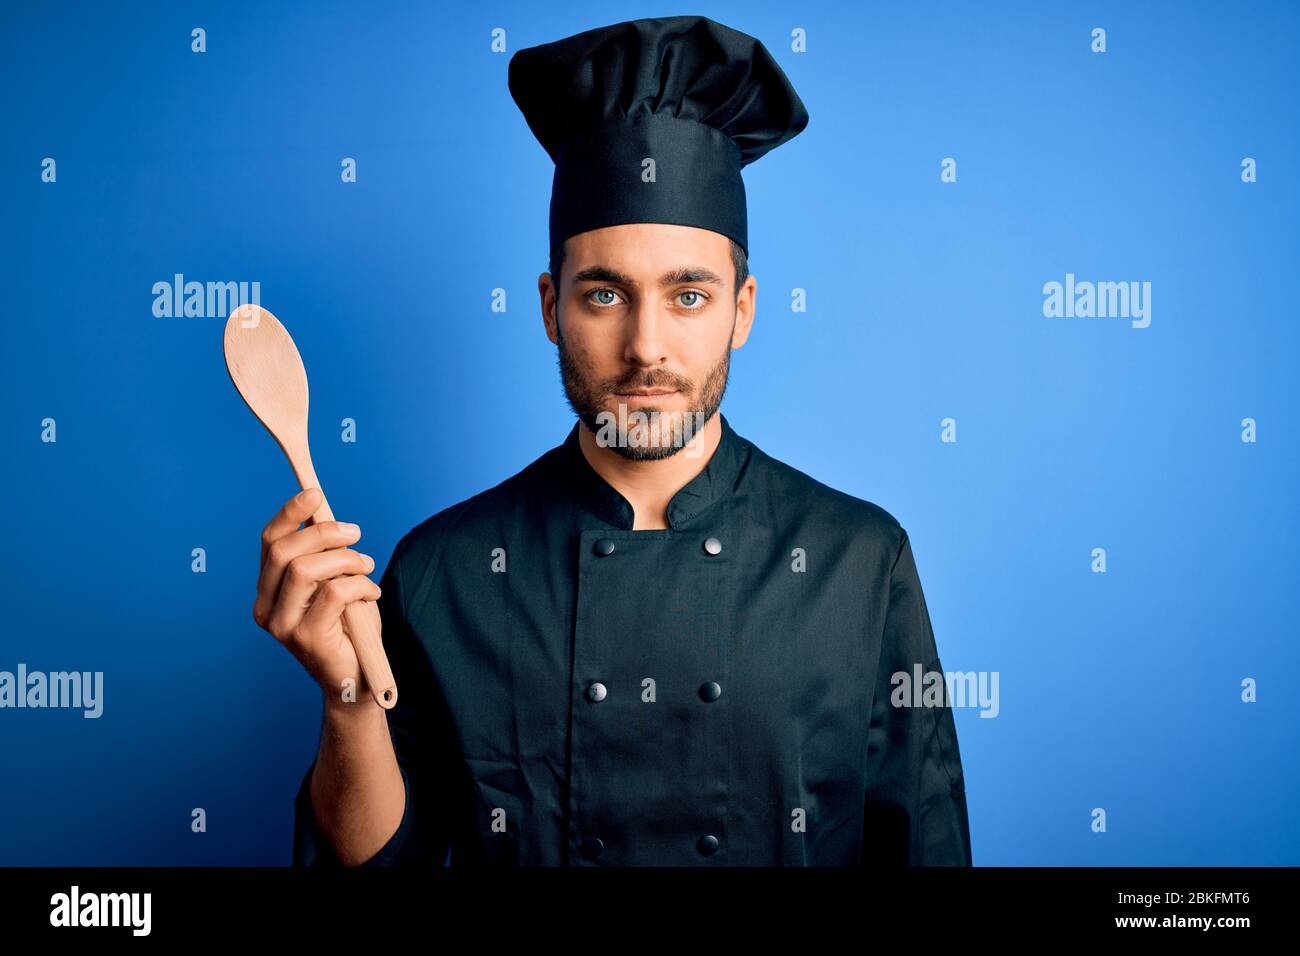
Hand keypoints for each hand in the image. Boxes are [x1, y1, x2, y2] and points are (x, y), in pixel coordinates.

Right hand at [252, 487, 380, 699]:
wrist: (358, 681)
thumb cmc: (348, 629)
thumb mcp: (334, 583)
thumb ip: (324, 556)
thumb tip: (325, 516)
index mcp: (267, 591)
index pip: (269, 543)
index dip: (289, 514)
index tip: (314, 494)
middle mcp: (266, 608)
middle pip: (284, 551)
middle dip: (325, 532)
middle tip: (357, 533)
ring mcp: (282, 625)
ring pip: (306, 569)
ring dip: (346, 559)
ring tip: (367, 566)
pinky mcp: (306, 637)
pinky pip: (334, 592)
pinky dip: (360, 585)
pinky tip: (372, 593)